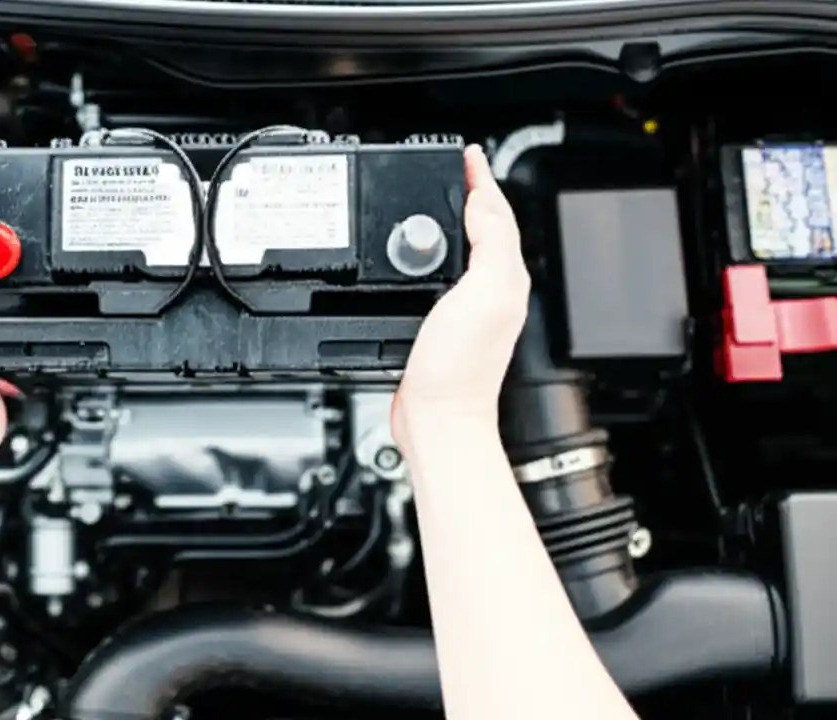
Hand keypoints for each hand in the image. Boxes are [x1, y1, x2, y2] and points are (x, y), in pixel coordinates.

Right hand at [392, 145, 529, 446]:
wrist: (437, 416)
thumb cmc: (461, 367)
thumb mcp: (484, 292)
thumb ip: (491, 243)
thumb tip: (482, 201)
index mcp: (506, 275)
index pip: (497, 213)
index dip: (481, 180)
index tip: (466, 154)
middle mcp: (491, 289)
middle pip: (483, 226)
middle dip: (468, 194)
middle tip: (451, 169)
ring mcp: (467, 307)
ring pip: (463, 249)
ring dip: (451, 221)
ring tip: (436, 198)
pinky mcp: (442, 322)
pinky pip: (441, 274)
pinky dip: (430, 253)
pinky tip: (417, 253)